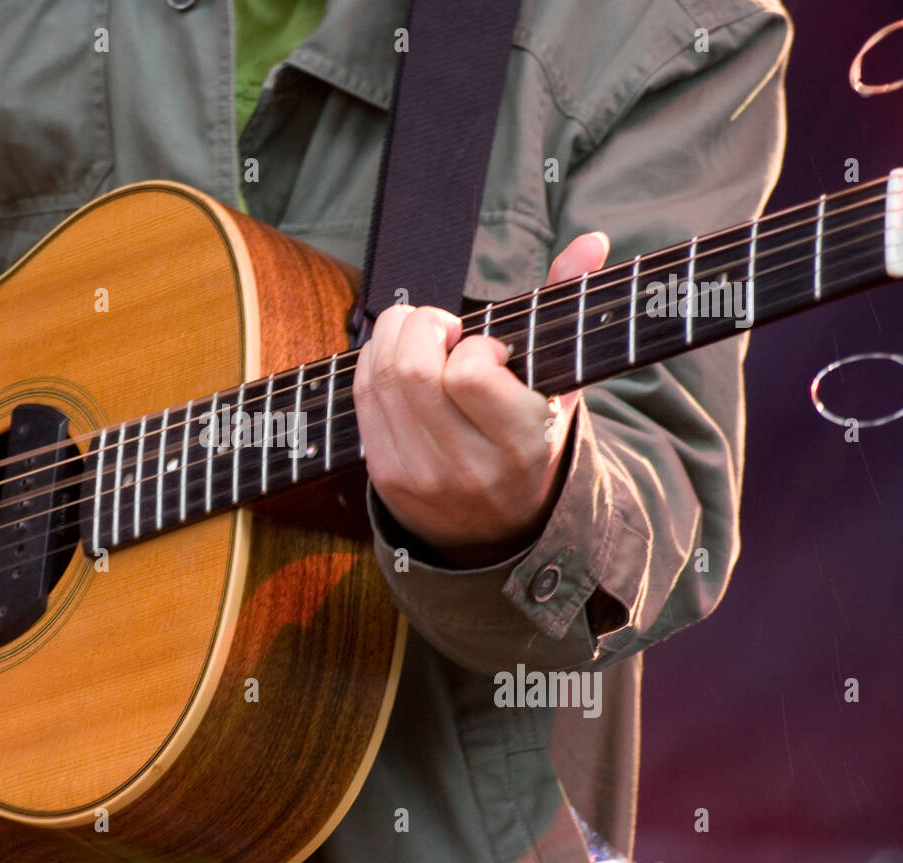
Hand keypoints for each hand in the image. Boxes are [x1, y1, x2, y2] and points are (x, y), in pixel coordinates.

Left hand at [353, 232, 610, 565]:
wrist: (502, 529)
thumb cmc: (531, 438)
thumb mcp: (560, 384)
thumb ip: (569, 310)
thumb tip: (592, 240)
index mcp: (521, 443)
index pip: (470, 374)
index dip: (475, 345)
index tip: (490, 351)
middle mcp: (468, 466)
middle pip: (412, 370)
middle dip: (422, 326)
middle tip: (443, 329)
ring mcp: (420, 475)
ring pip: (380, 378)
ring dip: (393, 337)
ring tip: (422, 339)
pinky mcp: (385, 476)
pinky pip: (363, 398)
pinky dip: (374, 364)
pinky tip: (398, 363)